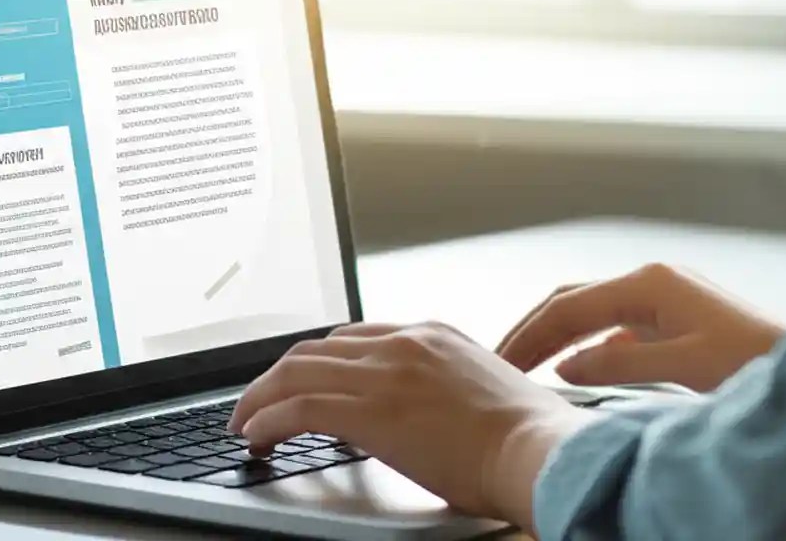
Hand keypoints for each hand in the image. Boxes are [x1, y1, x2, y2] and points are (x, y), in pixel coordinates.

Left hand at [229, 322, 595, 529]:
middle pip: (317, 348)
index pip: (355, 336)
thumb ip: (442, 387)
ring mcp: (384, 372)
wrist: (539, 450)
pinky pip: (296, 408)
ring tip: (246, 422)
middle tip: (261, 402)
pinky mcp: (369, 410)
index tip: (303, 381)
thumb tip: (421, 413)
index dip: (320, 361)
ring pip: (296, 372)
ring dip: (261, 397)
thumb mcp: (482, 390)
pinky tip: (257, 438)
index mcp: (431, 335)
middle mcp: (403, 342)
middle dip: (280, 376)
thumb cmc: (526, 437)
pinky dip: (267, 420)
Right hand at [497, 264, 784, 391]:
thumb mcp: (683, 366)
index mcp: (650, 283)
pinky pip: (616, 329)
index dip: (529, 335)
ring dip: (560, 339)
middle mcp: (654, 282)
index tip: (500, 361)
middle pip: (574, 301)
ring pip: (593, 314)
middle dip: (535, 330)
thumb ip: (619, 364)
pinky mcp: (676, 321)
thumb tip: (566, 366)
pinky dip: (589, 347)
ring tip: (528, 366)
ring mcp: (666, 299)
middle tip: (500, 361)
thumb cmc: (758, 364)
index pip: (568, 307)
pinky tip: (580, 371)